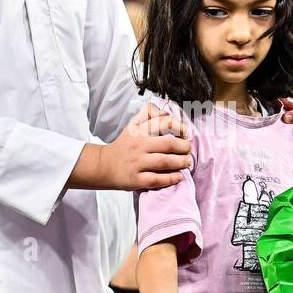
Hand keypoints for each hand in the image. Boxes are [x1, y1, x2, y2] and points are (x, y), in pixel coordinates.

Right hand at [74, 103, 191, 190]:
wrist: (103, 166)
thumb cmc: (123, 146)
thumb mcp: (132, 127)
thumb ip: (147, 116)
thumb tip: (166, 112)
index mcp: (138, 131)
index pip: (162, 123)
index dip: (178, 126)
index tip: (185, 132)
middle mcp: (137, 146)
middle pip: (167, 144)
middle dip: (184, 147)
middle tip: (188, 149)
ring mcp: (137, 163)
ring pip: (164, 162)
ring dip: (180, 162)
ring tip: (187, 162)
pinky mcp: (136, 180)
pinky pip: (157, 179)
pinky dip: (171, 178)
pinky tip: (179, 176)